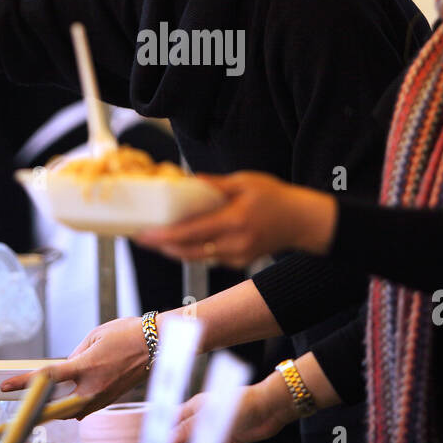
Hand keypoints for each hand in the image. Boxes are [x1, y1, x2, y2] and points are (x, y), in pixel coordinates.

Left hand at [0, 316, 149, 417]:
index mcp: (86, 366)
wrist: (157, 343)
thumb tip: (65, 368)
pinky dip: (75, 404)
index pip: (47, 377)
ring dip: (59, 405)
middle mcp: (93, 386)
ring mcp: (103, 396)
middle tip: (27, 398)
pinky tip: (73, 393)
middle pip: (56, 407)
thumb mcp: (95, 335)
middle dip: (40, 405)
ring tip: (49, 394)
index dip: (22, 382)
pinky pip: (86, 408)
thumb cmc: (127, 334)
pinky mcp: (110, 399)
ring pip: (72, 412)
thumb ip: (75, 354)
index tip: (5, 386)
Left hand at [135, 172, 336, 268]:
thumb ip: (216, 184)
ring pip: (197, 257)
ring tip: (154, 238)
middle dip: (161, 245)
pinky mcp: (239, 262)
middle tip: (140, 236)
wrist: (303, 221)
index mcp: (234, 222)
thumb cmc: (276, 197)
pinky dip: (193, 250)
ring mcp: (237, 256)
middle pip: (188, 251)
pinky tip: (180, 240)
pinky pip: (210, 257)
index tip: (143, 234)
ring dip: (173, 250)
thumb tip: (189, 180)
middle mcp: (234, 244)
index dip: (163, 236)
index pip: (191, 233)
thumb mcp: (245, 182)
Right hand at [170, 375, 295, 442]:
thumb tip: (168, 439)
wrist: (270, 408)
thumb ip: (189, 428)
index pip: (173, 421)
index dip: (163, 433)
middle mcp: (203, 418)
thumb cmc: (242, 402)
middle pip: (184, 436)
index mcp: (195, 406)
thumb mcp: (210, 415)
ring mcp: (215, 429)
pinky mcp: (227, 440)